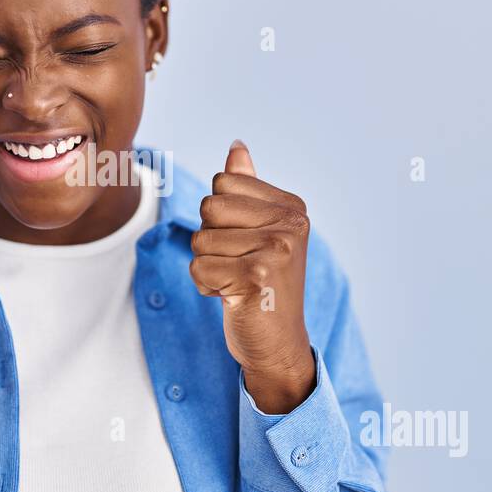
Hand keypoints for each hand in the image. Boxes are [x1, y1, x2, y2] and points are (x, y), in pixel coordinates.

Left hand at [189, 140, 314, 413]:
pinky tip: (234, 298)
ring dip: (208, 266)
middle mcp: (291, 224)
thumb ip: (246, 188)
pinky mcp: (257, 276)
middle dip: (211, 240)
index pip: (222, 183)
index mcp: (292, 207)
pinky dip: (206, 287)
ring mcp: (277, 250)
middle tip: (238, 266)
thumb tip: (236, 147)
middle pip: (209, 206)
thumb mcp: (257, 232)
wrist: (278, 344)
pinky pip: (199, 267)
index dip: (219, 217)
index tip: (244, 244)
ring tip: (237, 283)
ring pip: (201, 239)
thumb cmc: (261, 285)